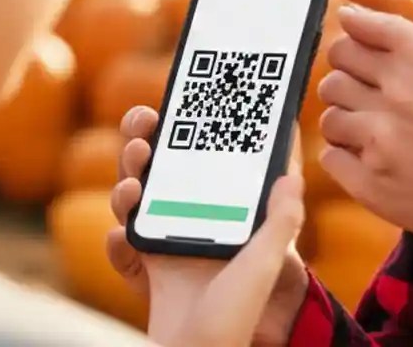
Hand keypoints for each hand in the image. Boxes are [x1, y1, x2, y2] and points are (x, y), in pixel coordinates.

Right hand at [107, 106, 309, 346]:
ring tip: (135, 171)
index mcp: (234, 213)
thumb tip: (292, 173)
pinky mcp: (148, 264)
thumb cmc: (236, 314)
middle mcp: (203, 219)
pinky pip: (126, 239)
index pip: (231, 163)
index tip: (210, 98)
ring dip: (131, 173)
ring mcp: (172, 238)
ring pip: (145, 191)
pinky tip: (126, 236)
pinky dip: (120, 234)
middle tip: (145, 121)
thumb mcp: (265, 262)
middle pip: (175, 166)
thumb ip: (281, 219)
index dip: (222, 131)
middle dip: (155, 139)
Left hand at [318, 5, 412, 240]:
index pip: (361, 28)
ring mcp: (380, 138)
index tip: (352, 32)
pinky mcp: (368, 179)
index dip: (353, 28)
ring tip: (373, 130)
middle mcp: (398, 93)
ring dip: (346, 119)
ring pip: (329, 112)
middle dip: (347, 71)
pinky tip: (373, 158)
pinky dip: (346, 157)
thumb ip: (412, 37)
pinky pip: (330, 156)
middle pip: (337, 63)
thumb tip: (354, 18)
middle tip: (365, 87)